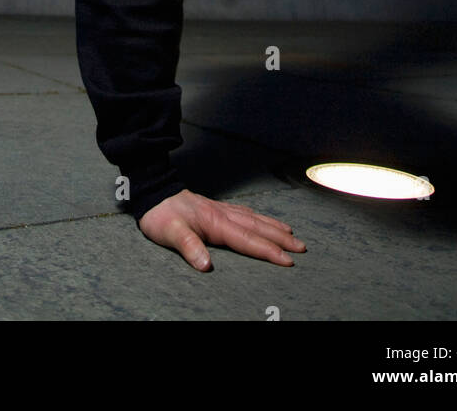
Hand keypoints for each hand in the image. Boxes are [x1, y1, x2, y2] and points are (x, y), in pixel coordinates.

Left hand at [138, 189, 305, 270]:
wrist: (154, 191)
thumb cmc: (161, 214)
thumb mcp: (170, 232)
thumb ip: (189, 246)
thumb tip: (206, 265)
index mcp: (216, 222)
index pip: (247, 240)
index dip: (268, 251)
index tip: (287, 260)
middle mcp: (223, 214)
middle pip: (258, 228)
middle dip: (280, 239)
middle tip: (301, 248)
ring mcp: (222, 209)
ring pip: (254, 218)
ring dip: (274, 227)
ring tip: (292, 234)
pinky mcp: (217, 208)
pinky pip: (245, 213)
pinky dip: (260, 218)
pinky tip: (264, 221)